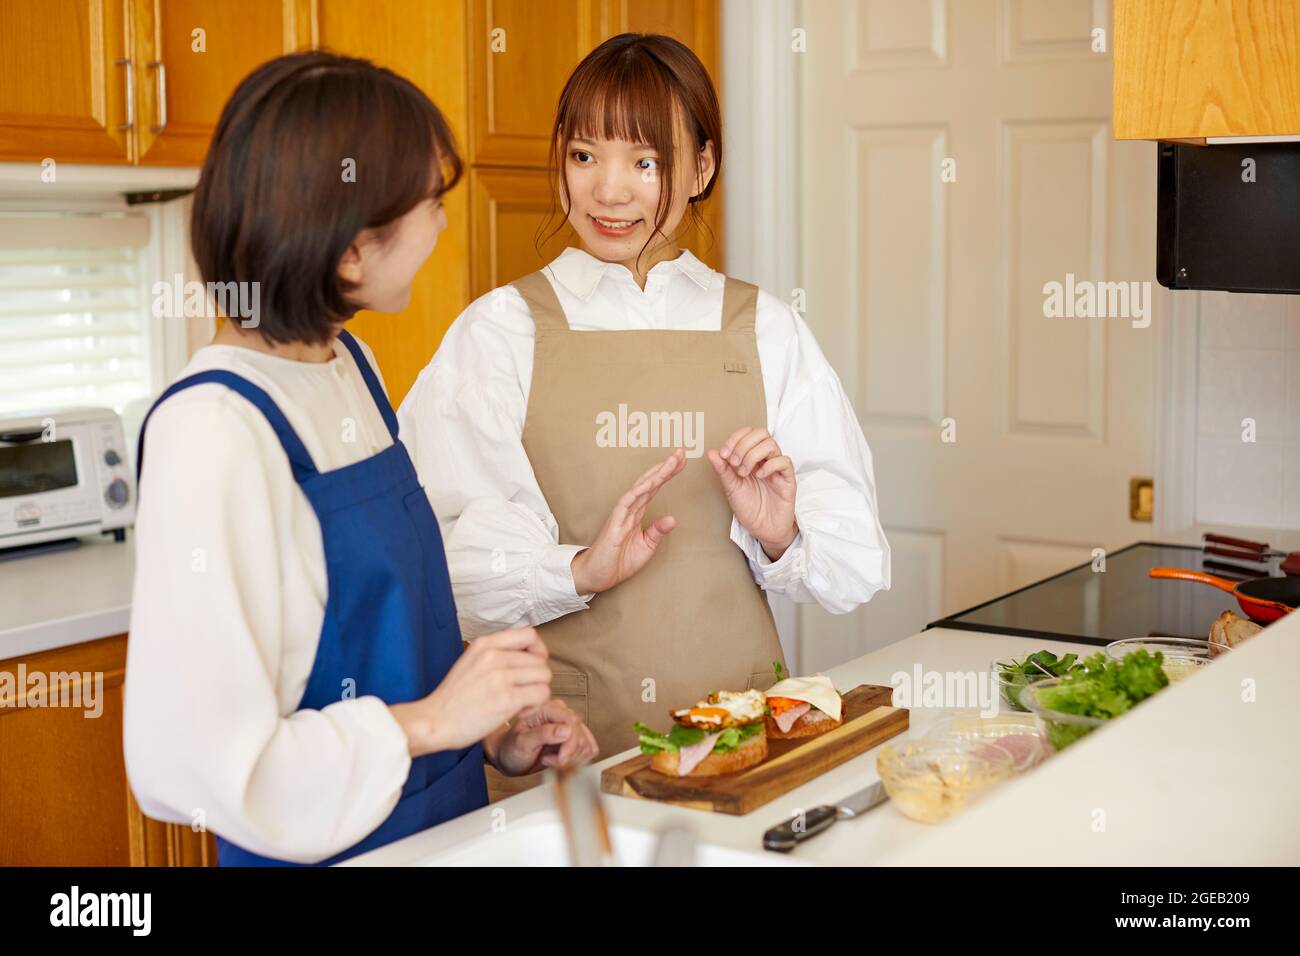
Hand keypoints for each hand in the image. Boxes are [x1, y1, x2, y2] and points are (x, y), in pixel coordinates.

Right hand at [390, 627, 550, 757]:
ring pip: (544, 677)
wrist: (434, 721)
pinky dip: (535, 706)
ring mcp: (501, 676)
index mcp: (485, 644)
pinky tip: (518, 712)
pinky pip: (541, 694)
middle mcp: (494, 656)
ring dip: (537, 692)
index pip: (529, 635)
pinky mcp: (507, 698)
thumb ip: (495, 653)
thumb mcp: (471, 661)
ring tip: (520, 703)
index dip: (539, 650)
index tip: (533, 665)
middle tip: (521, 693)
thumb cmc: (453, 698)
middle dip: (536, 679)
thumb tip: (526, 653)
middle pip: (540, 660)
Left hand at [488, 699, 599, 775]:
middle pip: (580, 734)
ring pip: (586, 743)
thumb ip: (543, 734)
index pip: (572, 722)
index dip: (570, 744)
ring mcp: (569, 726)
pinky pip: (588, 748)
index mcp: (548, 709)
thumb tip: (565, 730)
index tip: (561, 758)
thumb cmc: (510, 748)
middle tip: (552, 761)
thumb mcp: (522, 742)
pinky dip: (578, 760)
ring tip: (552, 759)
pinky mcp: (574, 738)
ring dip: (572, 758)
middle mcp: (561, 714)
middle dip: (569, 754)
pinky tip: (561, 760)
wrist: (508, 757)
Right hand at [570, 449, 685, 593]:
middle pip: (649, 483)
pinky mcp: (614, 523)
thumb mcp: (646, 547)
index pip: (654, 489)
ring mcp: (621, 514)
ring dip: (656, 474)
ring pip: (641, 488)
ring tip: (672, 461)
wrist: (597, 575)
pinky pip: (627, 503)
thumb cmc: (618, 561)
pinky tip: (650, 482)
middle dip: (665, 467)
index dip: (668, 475)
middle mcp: (630, 509)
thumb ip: (657, 532)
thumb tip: (673, 519)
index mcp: (637, 514)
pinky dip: (638, 491)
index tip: (682, 462)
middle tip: (681, 453)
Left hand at [707, 427, 797, 560]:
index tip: (724, 454)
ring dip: (753, 455)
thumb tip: (712, 453)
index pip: (747, 434)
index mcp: (752, 458)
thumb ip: (723, 470)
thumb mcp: (731, 488)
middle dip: (743, 444)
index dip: (735, 438)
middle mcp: (765, 460)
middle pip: (761, 433)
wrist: (763, 530)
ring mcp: (777, 468)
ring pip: (771, 444)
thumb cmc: (749, 508)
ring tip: (744, 472)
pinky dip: (770, 465)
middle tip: (734, 462)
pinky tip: (760, 475)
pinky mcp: (788, 480)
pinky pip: (784, 462)